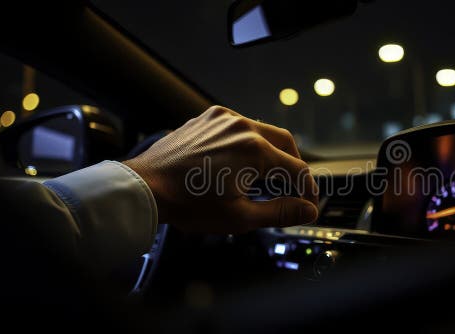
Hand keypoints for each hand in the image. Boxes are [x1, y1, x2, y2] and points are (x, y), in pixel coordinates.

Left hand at [124, 106, 317, 232]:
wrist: (145, 187)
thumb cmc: (187, 203)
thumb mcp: (240, 216)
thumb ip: (279, 212)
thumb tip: (307, 210)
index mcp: (255, 150)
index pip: (297, 170)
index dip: (308, 190)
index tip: (309, 203)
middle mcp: (242, 127)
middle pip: (286, 144)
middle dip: (295, 167)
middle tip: (295, 190)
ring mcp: (224, 119)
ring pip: (264, 131)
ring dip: (273, 153)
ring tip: (269, 179)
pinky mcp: (208, 118)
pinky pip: (240, 126)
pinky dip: (250, 142)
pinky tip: (243, 162)